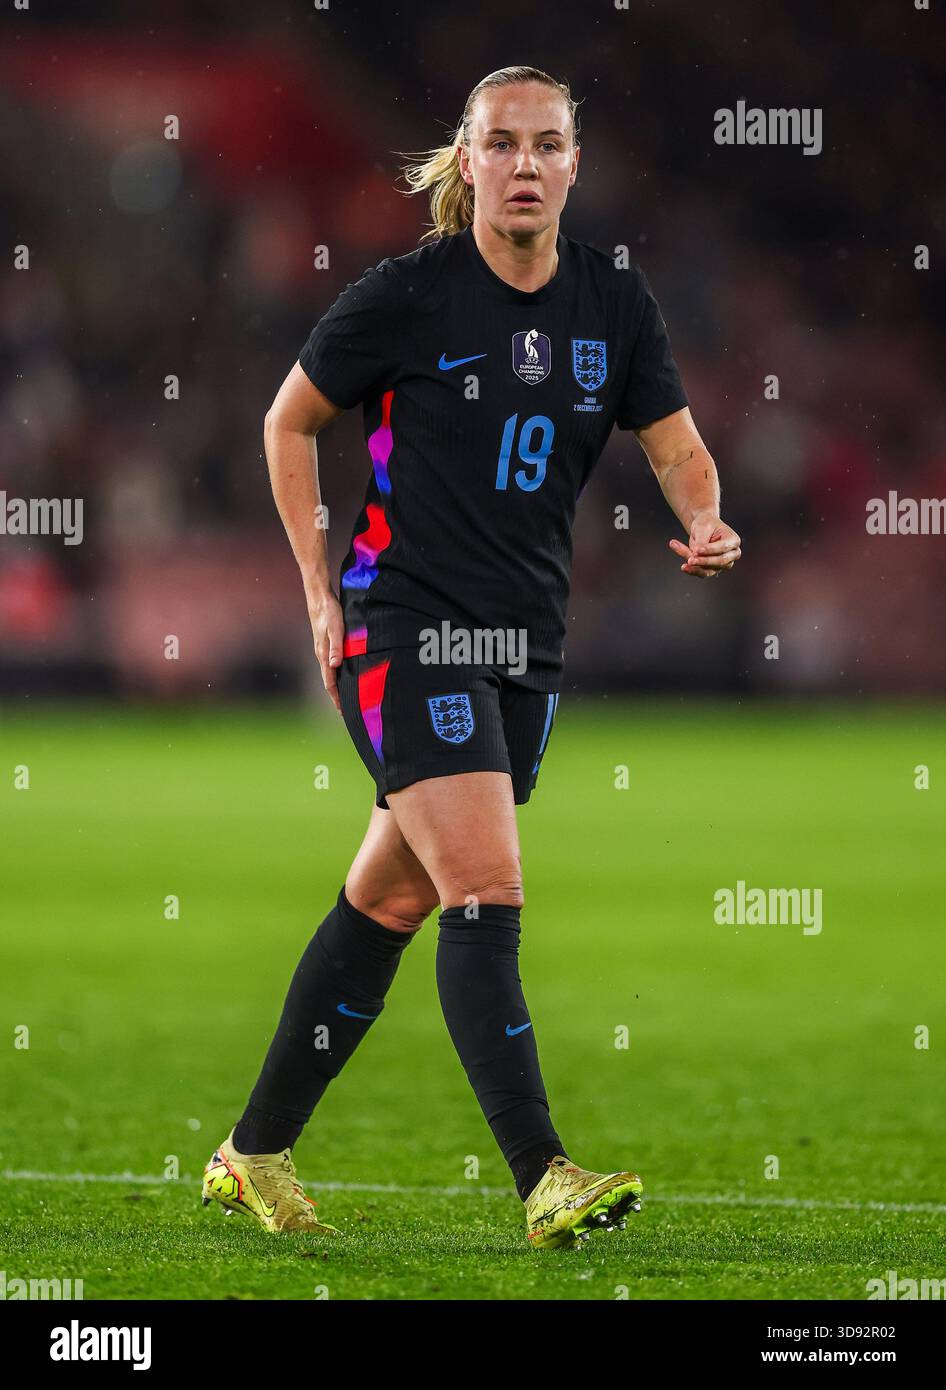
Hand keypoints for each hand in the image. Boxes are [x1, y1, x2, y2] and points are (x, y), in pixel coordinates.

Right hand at [306, 587, 344, 712]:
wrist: (319, 598)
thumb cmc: (329, 612)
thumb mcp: (336, 629)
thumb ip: (336, 647)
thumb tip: (334, 665)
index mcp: (324, 655)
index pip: (330, 683)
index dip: (337, 698)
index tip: (343, 712)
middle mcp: (322, 655)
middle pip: (329, 682)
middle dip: (337, 697)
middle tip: (345, 712)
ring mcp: (323, 650)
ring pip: (330, 674)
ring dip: (337, 687)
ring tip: (345, 698)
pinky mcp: (326, 644)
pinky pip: (331, 665)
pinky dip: (337, 675)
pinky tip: (344, 675)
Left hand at [669, 513, 741, 577]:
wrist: (703, 528)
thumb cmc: (706, 524)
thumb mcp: (703, 528)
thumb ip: (701, 542)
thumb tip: (695, 555)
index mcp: (733, 540)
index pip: (723, 547)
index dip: (710, 550)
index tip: (697, 549)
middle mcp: (731, 554)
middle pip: (720, 561)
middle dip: (704, 561)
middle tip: (690, 560)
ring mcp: (722, 564)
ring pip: (709, 569)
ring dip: (694, 566)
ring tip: (682, 563)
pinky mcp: (712, 570)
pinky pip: (702, 573)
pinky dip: (691, 570)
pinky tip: (683, 567)